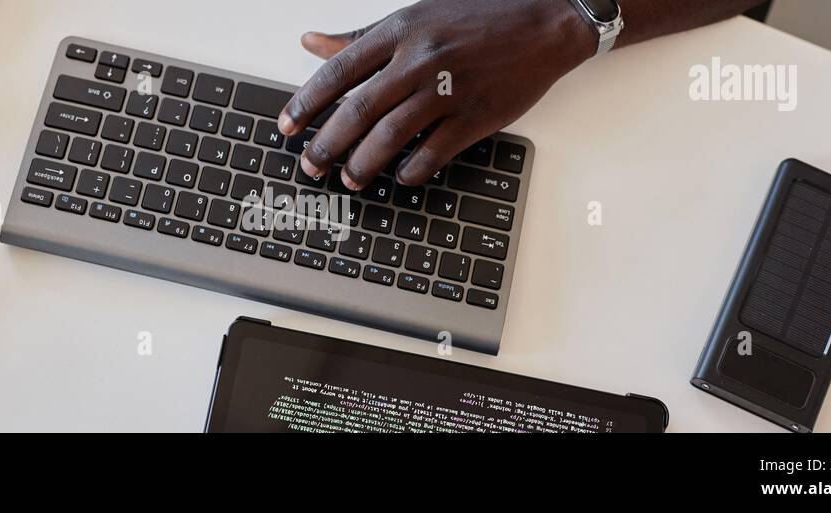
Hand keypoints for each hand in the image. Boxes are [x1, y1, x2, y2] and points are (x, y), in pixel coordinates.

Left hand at [278, 0, 593, 188]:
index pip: (338, 71)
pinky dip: (413, 169)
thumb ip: (360, 37)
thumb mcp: (413, 15)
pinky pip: (435, 151)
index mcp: (399, 32)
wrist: (543, 22)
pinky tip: (400, 178)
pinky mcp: (476, 116)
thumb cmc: (476, 16)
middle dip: (326, 144)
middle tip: (309, 166)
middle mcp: (420, 60)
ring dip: (363, 163)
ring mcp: (449, 90)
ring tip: (348, 179)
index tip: (287, 127)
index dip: (307, 103)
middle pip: (358, 110)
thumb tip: (311, 42)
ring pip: (391, 136)